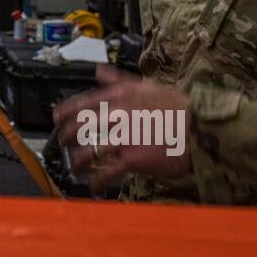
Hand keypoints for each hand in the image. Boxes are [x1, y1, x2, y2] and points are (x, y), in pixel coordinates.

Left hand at [51, 67, 192, 192]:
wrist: (201, 127)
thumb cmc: (178, 107)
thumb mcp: (146, 85)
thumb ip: (119, 80)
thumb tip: (99, 71)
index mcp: (119, 97)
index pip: (81, 103)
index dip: (64, 112)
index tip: (56, 118)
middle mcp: (117, 115)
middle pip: (80, 128)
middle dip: (66, 137)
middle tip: (62, 144)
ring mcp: (124, 138)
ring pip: (89, 150)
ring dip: (77, 161)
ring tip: (73, 167)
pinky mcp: (133, 159)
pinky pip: (107, 172)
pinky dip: (97, 181)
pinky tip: (94, 185)